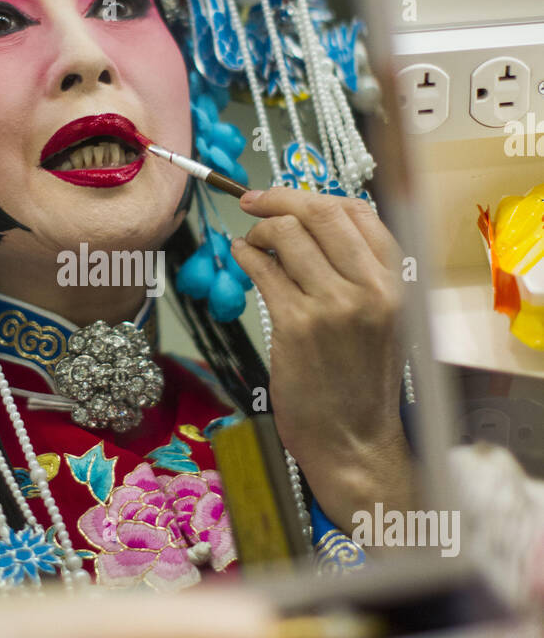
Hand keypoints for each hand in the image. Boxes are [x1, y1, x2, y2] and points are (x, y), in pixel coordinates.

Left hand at [231, 188, 414, 535]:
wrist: (354, 441)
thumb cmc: (362, 384)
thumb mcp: (383, 322)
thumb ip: (360, 275)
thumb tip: (313, 227)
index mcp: (396, 283)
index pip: (359, 212)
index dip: (315, 196)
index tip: (287, 197)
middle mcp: (371, 288)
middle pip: (321, 212)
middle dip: (279, 197)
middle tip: (253, 201)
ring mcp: (333, 305)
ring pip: (287, 235)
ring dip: (259, 230)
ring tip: (250, 243)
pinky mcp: (296, 325)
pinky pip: (263, 270)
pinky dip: (246, 256)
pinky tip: (242, 260)